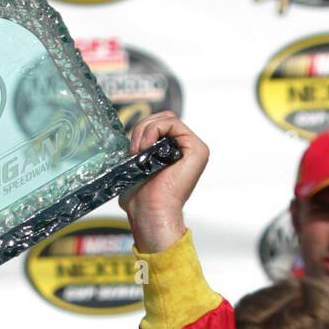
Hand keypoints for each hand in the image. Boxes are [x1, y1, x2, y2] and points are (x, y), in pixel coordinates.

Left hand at [119, 112, 208, 252]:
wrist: (149, 211)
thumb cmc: (141, 198)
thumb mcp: (137, 167)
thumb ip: (140, 149)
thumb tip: (132, 138)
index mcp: (175, 151)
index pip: (159, 123)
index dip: (141, 131)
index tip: (131, 151)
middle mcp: (186, 148)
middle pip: (163, 117)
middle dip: (142, 128)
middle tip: (134, 151)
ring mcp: (194, 148)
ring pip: (166, 118)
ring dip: (145, 131)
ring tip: (139, 152)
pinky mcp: (197, 149)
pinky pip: (172, 123)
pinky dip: (154, 131)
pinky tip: (146, 149)